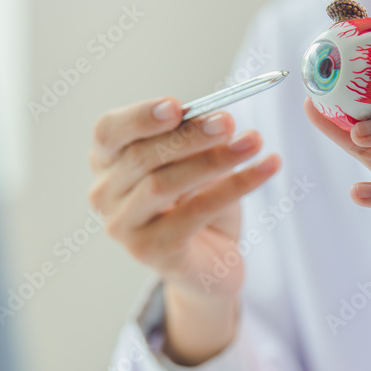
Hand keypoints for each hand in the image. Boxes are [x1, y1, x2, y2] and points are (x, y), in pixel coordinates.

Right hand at [89, 98, 280, 364]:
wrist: (210, 264)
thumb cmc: (196, 204)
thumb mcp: (194, 163)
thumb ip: (193, 142)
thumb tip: (218, 120)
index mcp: (106, 163)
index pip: (109, 132)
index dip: (139, 118)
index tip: (176, 106)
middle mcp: (104, 196)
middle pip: (141, 157)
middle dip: (188, 136)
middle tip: (228, 121)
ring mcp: (124, 227)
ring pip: (164, 184)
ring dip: (214, 160)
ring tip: (253, 142)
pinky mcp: (152, 253)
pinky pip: (195, 213)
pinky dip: (235, 187)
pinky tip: (266, 168)